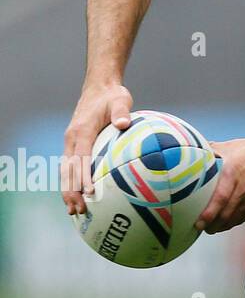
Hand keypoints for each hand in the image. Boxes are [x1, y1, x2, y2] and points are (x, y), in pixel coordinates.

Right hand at [62, 83, 133, 214]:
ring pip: (66, 171)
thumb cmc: (112, 95)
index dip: (84, 176)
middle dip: (71, 191)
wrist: (99, 86)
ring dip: (68, 190)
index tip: (90, 192)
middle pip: (68, 169)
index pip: (81, 157)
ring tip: (74, 211)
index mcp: (82, 131)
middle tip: (78, 210)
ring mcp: (71, 142)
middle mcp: (72, 138)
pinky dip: (72, 182)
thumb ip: (122, 111)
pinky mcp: (75, 144)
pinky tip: (80, 196)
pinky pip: (71, 166)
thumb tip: (124, 124)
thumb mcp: (120, 99)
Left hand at [195, 135, 244, 233]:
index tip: (199, 222)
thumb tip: (194, 152)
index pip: (220, 199)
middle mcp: (244, 189)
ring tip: (210, 227)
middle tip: (199, 226)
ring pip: (234, 220)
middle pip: (225, 215)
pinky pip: (243, 218)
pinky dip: (233, 222)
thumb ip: (214, 150)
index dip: (208, 214)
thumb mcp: (235, 145)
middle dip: (211, 225)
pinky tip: (226, 221)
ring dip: (220, 226)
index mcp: (234, 172)